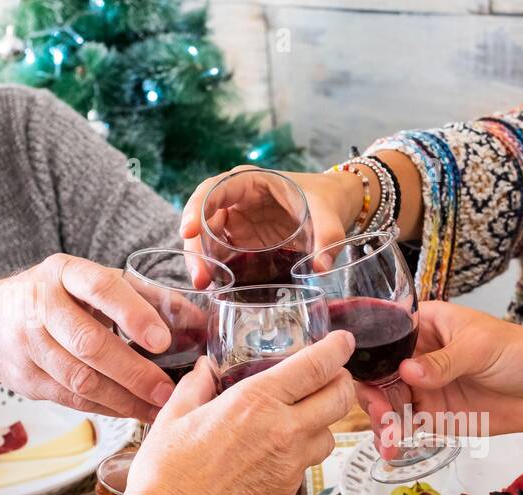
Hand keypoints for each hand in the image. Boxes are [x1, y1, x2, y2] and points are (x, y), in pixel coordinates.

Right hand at [0, 254, 176, 419]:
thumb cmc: (60, 299)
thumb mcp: (95, 284)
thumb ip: (147, 299)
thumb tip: (200, 322)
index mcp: (65, 273)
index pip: (100, 287)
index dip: (132, 314)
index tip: (162, 340)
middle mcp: (41, 304)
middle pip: (89, 343)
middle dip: (134, 371)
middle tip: (168, 390)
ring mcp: (28, 343)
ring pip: (80, 379)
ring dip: (125, 399)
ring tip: (159, 408)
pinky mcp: (25, 378)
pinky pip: (72, 399)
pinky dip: (107, 408)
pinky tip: (134, 412)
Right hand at [123, 330, 355, 494]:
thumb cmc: (166, 474)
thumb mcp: (174, 416)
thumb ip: (196, 386)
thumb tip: (206, 368)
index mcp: (256, 402)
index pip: (316, 367)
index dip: (337, 350)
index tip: (342, 342)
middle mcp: (284, 431)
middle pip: (340, 398)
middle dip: (342, 383)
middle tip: (330, 379)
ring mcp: (291, 465)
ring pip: (330, 435)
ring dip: (321, 424)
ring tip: (296, 421)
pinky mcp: (289, 493)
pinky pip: (307, 466)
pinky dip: (299, 456)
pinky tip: (272, 457)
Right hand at [179, 165, 358, 269]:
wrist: (334, 206)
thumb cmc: (326, 199)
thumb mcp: (330, 214)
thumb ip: (328, 236)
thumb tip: (321, 267)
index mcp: (251, 181)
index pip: (215, 189)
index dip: (197, 208)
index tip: (188, 231)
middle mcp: (237, 200)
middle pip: (203, 218)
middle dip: (196, 246)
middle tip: (200, 277)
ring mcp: (238, 221)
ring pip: (207, 238)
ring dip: (202, 261)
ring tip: (205, 285)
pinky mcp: (243, 241)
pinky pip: (221, 253)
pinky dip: (216, 268)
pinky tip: (216, 286)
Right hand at [356, 301, 522, 457]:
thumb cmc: (518, 351)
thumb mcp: (481, 348)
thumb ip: (444, 362)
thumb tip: (407, 373)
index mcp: (424, 327)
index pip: (383, 336)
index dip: (367, 355)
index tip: (362, 377)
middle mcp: (416, 357)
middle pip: (378, 375)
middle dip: (372, 396)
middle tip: (382, 414)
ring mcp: (424, 388)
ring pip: (387, 404)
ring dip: (380, 421)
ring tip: (388, 438)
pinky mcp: (434, 417)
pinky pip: (406, 427)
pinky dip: (395, 438)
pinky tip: (391, 448)